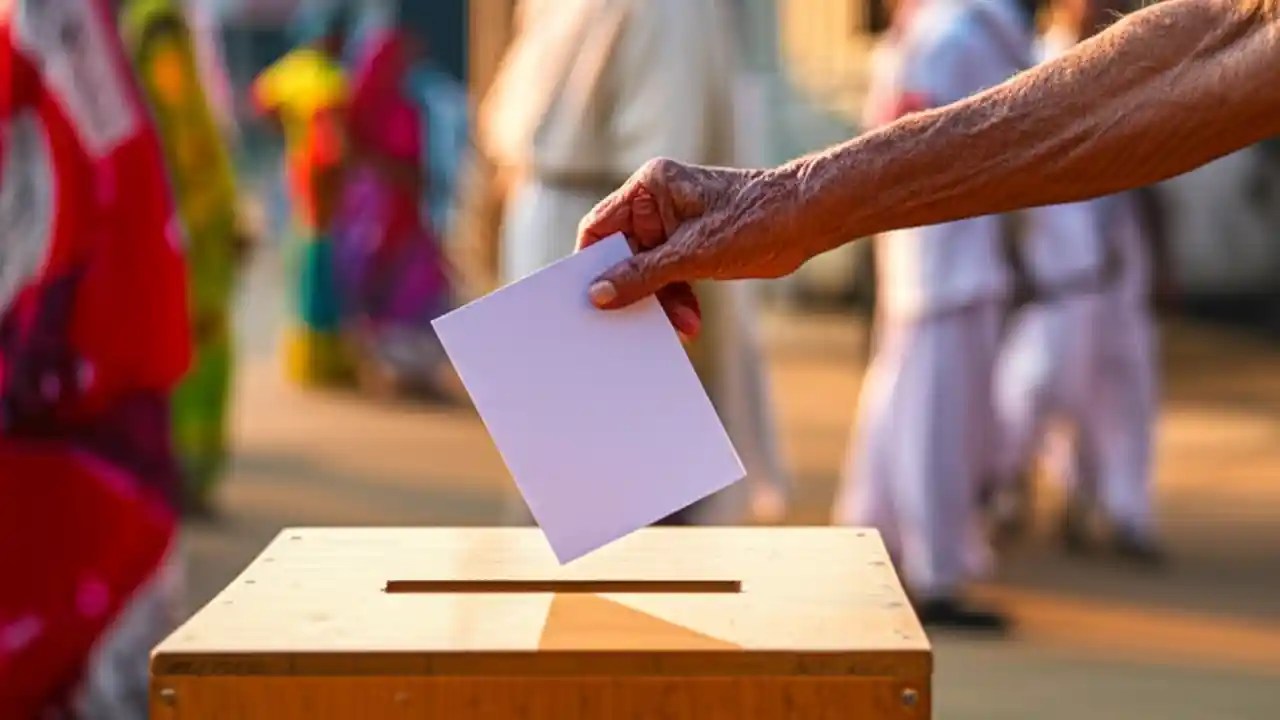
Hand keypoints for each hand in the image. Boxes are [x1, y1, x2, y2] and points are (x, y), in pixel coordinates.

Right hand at [576, 158, 807, 337]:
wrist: (808, 219)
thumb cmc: (754, 219)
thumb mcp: (691, 254)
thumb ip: (641, 275)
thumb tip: (598, 295)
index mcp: (650, 187)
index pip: (600, 227)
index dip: (590, 262)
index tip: (586, 297)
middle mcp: (658, 203)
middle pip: (623, 254)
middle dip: (633, 289)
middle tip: (631, 324)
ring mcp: (675, 226)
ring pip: (648, 272)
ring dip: (660, 302)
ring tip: (680, 327)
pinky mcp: (693, 247)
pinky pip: (670, 278)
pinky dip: (677, 301)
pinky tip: (689, 322)